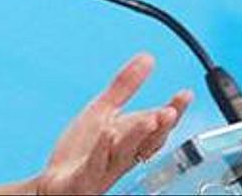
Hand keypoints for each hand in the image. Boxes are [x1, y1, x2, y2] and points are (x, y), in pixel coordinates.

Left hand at [34, 53, 192, 195]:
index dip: (173, 111)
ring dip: (138, 136)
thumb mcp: (102, 111)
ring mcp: (102, 169)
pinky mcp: (81, 179)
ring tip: (151, 118)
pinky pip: (92, 165)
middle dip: (159, 126)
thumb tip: (147, 57)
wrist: (55, 183)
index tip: (186, 94)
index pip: (156, 127)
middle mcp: (121, 157)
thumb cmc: (81, 150)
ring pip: (124, 153)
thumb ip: (124, 87)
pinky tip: (107, 134)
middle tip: (171, 110)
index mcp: (129, 141)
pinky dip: (100, 151)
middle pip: (145, 143)